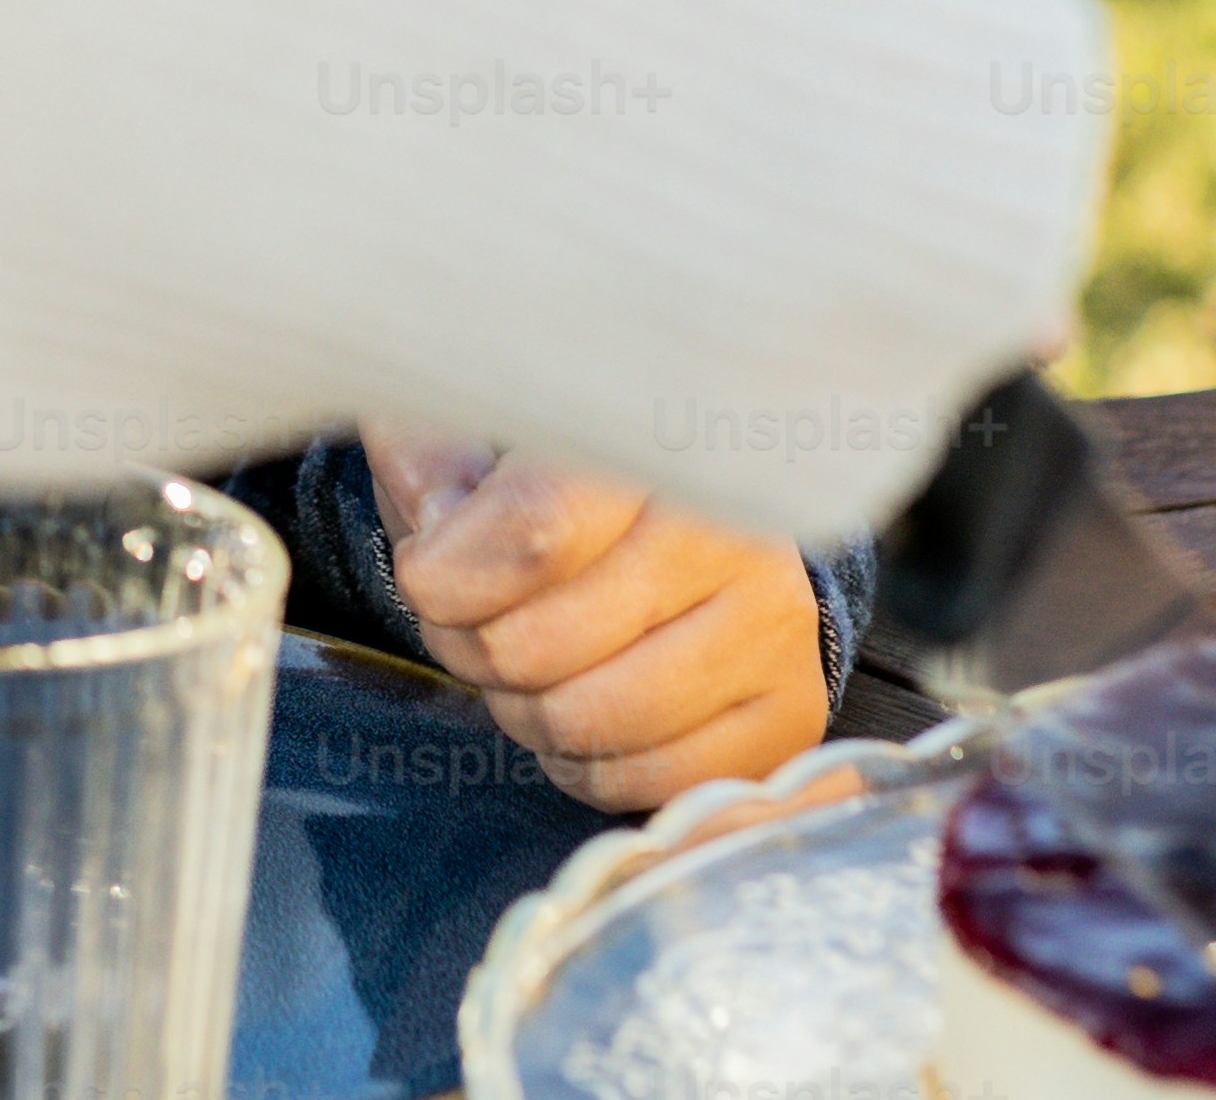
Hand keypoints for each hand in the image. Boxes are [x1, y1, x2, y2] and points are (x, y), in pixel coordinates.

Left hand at [361, 424, 835, 813]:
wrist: (696, 536)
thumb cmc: (566, 487)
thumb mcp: (477, 436)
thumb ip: (430, 456)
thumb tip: (435, 518)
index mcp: (656, 439)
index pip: (533, 527)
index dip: (447, 572)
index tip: (425, 572)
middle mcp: (736, 531)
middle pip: (542, 642)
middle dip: (472, 646)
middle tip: (471, 622)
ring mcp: (774, 627)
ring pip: (589, 719)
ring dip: (523, 709)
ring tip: (527, 667)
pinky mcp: (790, 714)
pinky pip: (643, 779)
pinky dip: (585, 761)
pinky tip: (584, 708)